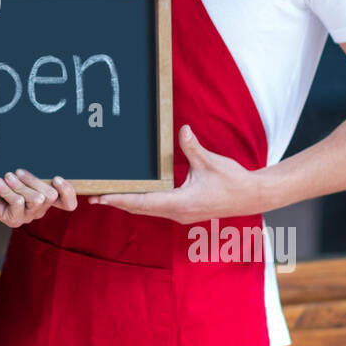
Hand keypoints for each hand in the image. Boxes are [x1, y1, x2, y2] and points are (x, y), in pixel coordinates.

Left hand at [0, 170, 77, 227]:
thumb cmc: (1, 179)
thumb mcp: (20, 173)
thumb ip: (33, 171)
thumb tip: (44, 154)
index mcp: (46, 199)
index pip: (68, 203)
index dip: (68, 192)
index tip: (57, 178)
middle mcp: (40, 210)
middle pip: (51, 195)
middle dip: (34, 180)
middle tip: (18, 171)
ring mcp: (28, 217)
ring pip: (36, 199)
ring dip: (20, 184)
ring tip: (7, 176)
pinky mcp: (14, 220)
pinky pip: (18, 202)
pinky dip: (7, 189)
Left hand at [89, 125, 265, 221]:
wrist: (252, 196)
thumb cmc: (232, 180)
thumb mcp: (211, 162)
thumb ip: (193, 147)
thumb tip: (183, 130)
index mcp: (180, 203)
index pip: (142, 202)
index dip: (120, 199)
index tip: (101, 197)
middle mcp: (177, 213)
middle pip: (139, 208)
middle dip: (116, 202)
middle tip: (93, 197)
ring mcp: (180, 215)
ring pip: (147, 210)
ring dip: (127, 203)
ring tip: (106, 197)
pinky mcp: (184, 212)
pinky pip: (156, 209)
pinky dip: (141, 203)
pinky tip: (133, 197)